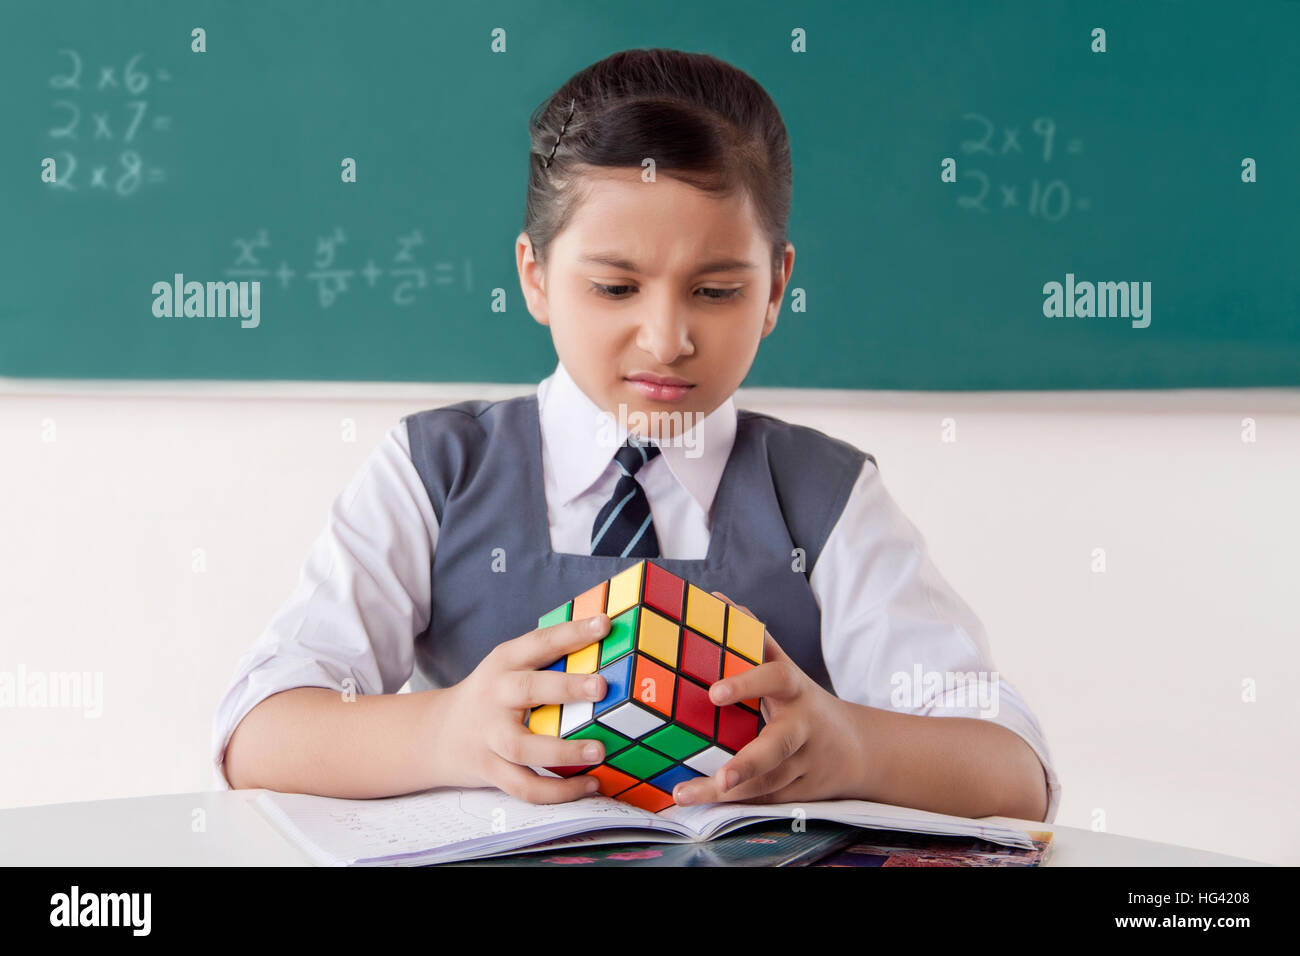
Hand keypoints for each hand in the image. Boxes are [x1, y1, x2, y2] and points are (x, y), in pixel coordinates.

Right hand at [433, 612, 613, 803]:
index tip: (603, 624)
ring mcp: (490, 736)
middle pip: (527, 690)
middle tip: (601, 687)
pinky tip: (589, 784)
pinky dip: (558, 791)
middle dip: (565, 687)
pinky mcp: (491, 770)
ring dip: (563, 751)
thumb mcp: (507, 669)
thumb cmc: (490, 697)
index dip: (572, 633)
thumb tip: (606, 655)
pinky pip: (525, 786)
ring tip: (598, 751)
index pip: (539, 643)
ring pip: (524, 747)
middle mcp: (495, 696)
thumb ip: (546, 662)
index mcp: (503, 664)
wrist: (436, 734)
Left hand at [671, 592, 865, 806]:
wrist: (858, 748)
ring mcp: (802, 763)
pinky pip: (763, 799)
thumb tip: (716, 599)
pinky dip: (732, 803)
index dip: (747, 683)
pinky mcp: (798, 792)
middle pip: (778, 746)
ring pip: (766, 782)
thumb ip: (752, 636)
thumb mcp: (784, 665)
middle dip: (749, 761)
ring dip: (727, 792)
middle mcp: (801, 727)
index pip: (775, 679)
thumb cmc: (801, 699)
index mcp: (793, 688)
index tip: (714, 693)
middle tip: (721, 775)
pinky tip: (698, 803)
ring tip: (684, 794)